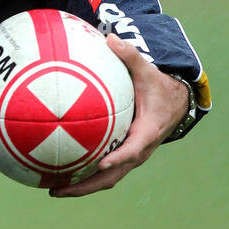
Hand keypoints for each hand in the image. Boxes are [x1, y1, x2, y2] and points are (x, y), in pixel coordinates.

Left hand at [50, 34, 189, 198]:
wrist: (176, 104)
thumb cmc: (159, 87)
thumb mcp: (148, 72)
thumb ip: (130, 57)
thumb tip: (110, 38)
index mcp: (147, 132)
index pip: (133, 149)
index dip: (118, 158)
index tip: (101, 163)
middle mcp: (139, 151)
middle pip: (113, 175)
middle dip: (86, 185)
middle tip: (58, 189)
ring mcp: (131, 157)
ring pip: (106, 178)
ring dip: (81, 187)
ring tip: (53, 190)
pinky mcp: (123, 156)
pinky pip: (102, 171)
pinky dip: (83, 176)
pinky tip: (59, 173)